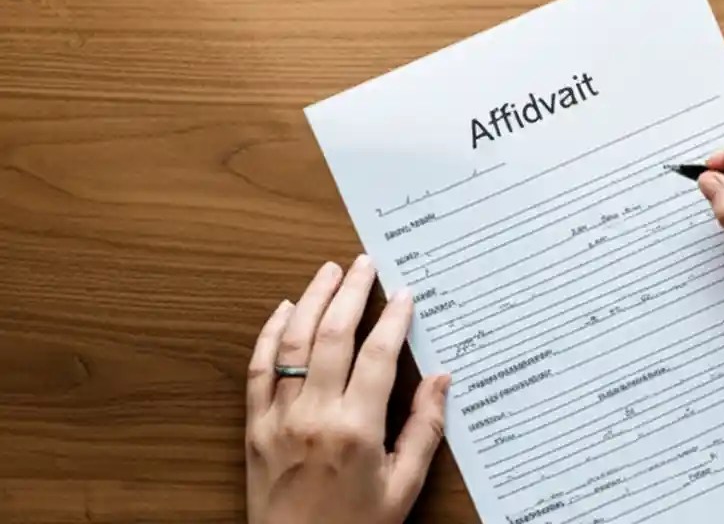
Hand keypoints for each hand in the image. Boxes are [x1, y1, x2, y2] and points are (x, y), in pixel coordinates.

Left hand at [245, 256, 450, 523]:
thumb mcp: (403, 487)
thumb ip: (424, 429)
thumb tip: (442, 380)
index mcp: (356, 430)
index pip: (377, 356)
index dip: (393, 319)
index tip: (404, 293)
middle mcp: (314, 416)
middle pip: (333, 336)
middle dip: (351, 292)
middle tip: (364, 263)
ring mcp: (278, 419)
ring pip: (293, 343)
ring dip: (311, 300)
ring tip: (328, 271)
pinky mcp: (253, 428)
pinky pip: (259, 369)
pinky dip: (270, 335)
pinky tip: (284, 311)